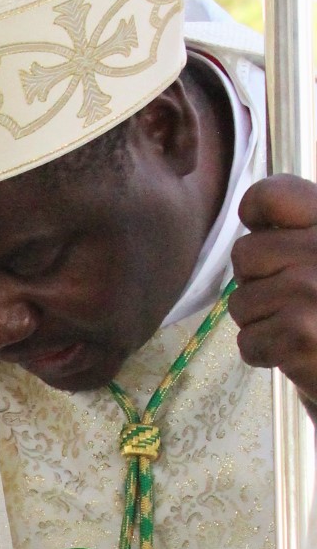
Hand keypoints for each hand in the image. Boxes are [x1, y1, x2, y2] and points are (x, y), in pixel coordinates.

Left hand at [231, 176, 316, 407]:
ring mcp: (312, 291)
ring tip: (300, 327)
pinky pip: (248, 341)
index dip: (256, 213)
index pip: (271, 194)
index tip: (270, 234)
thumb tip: (250, 213)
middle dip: (258, 284)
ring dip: (262, 322)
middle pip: (244, 255)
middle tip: (293, 300)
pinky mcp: (299, 334)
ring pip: (240, 302)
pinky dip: (266, 354)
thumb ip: (298, 230)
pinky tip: (298, 351)